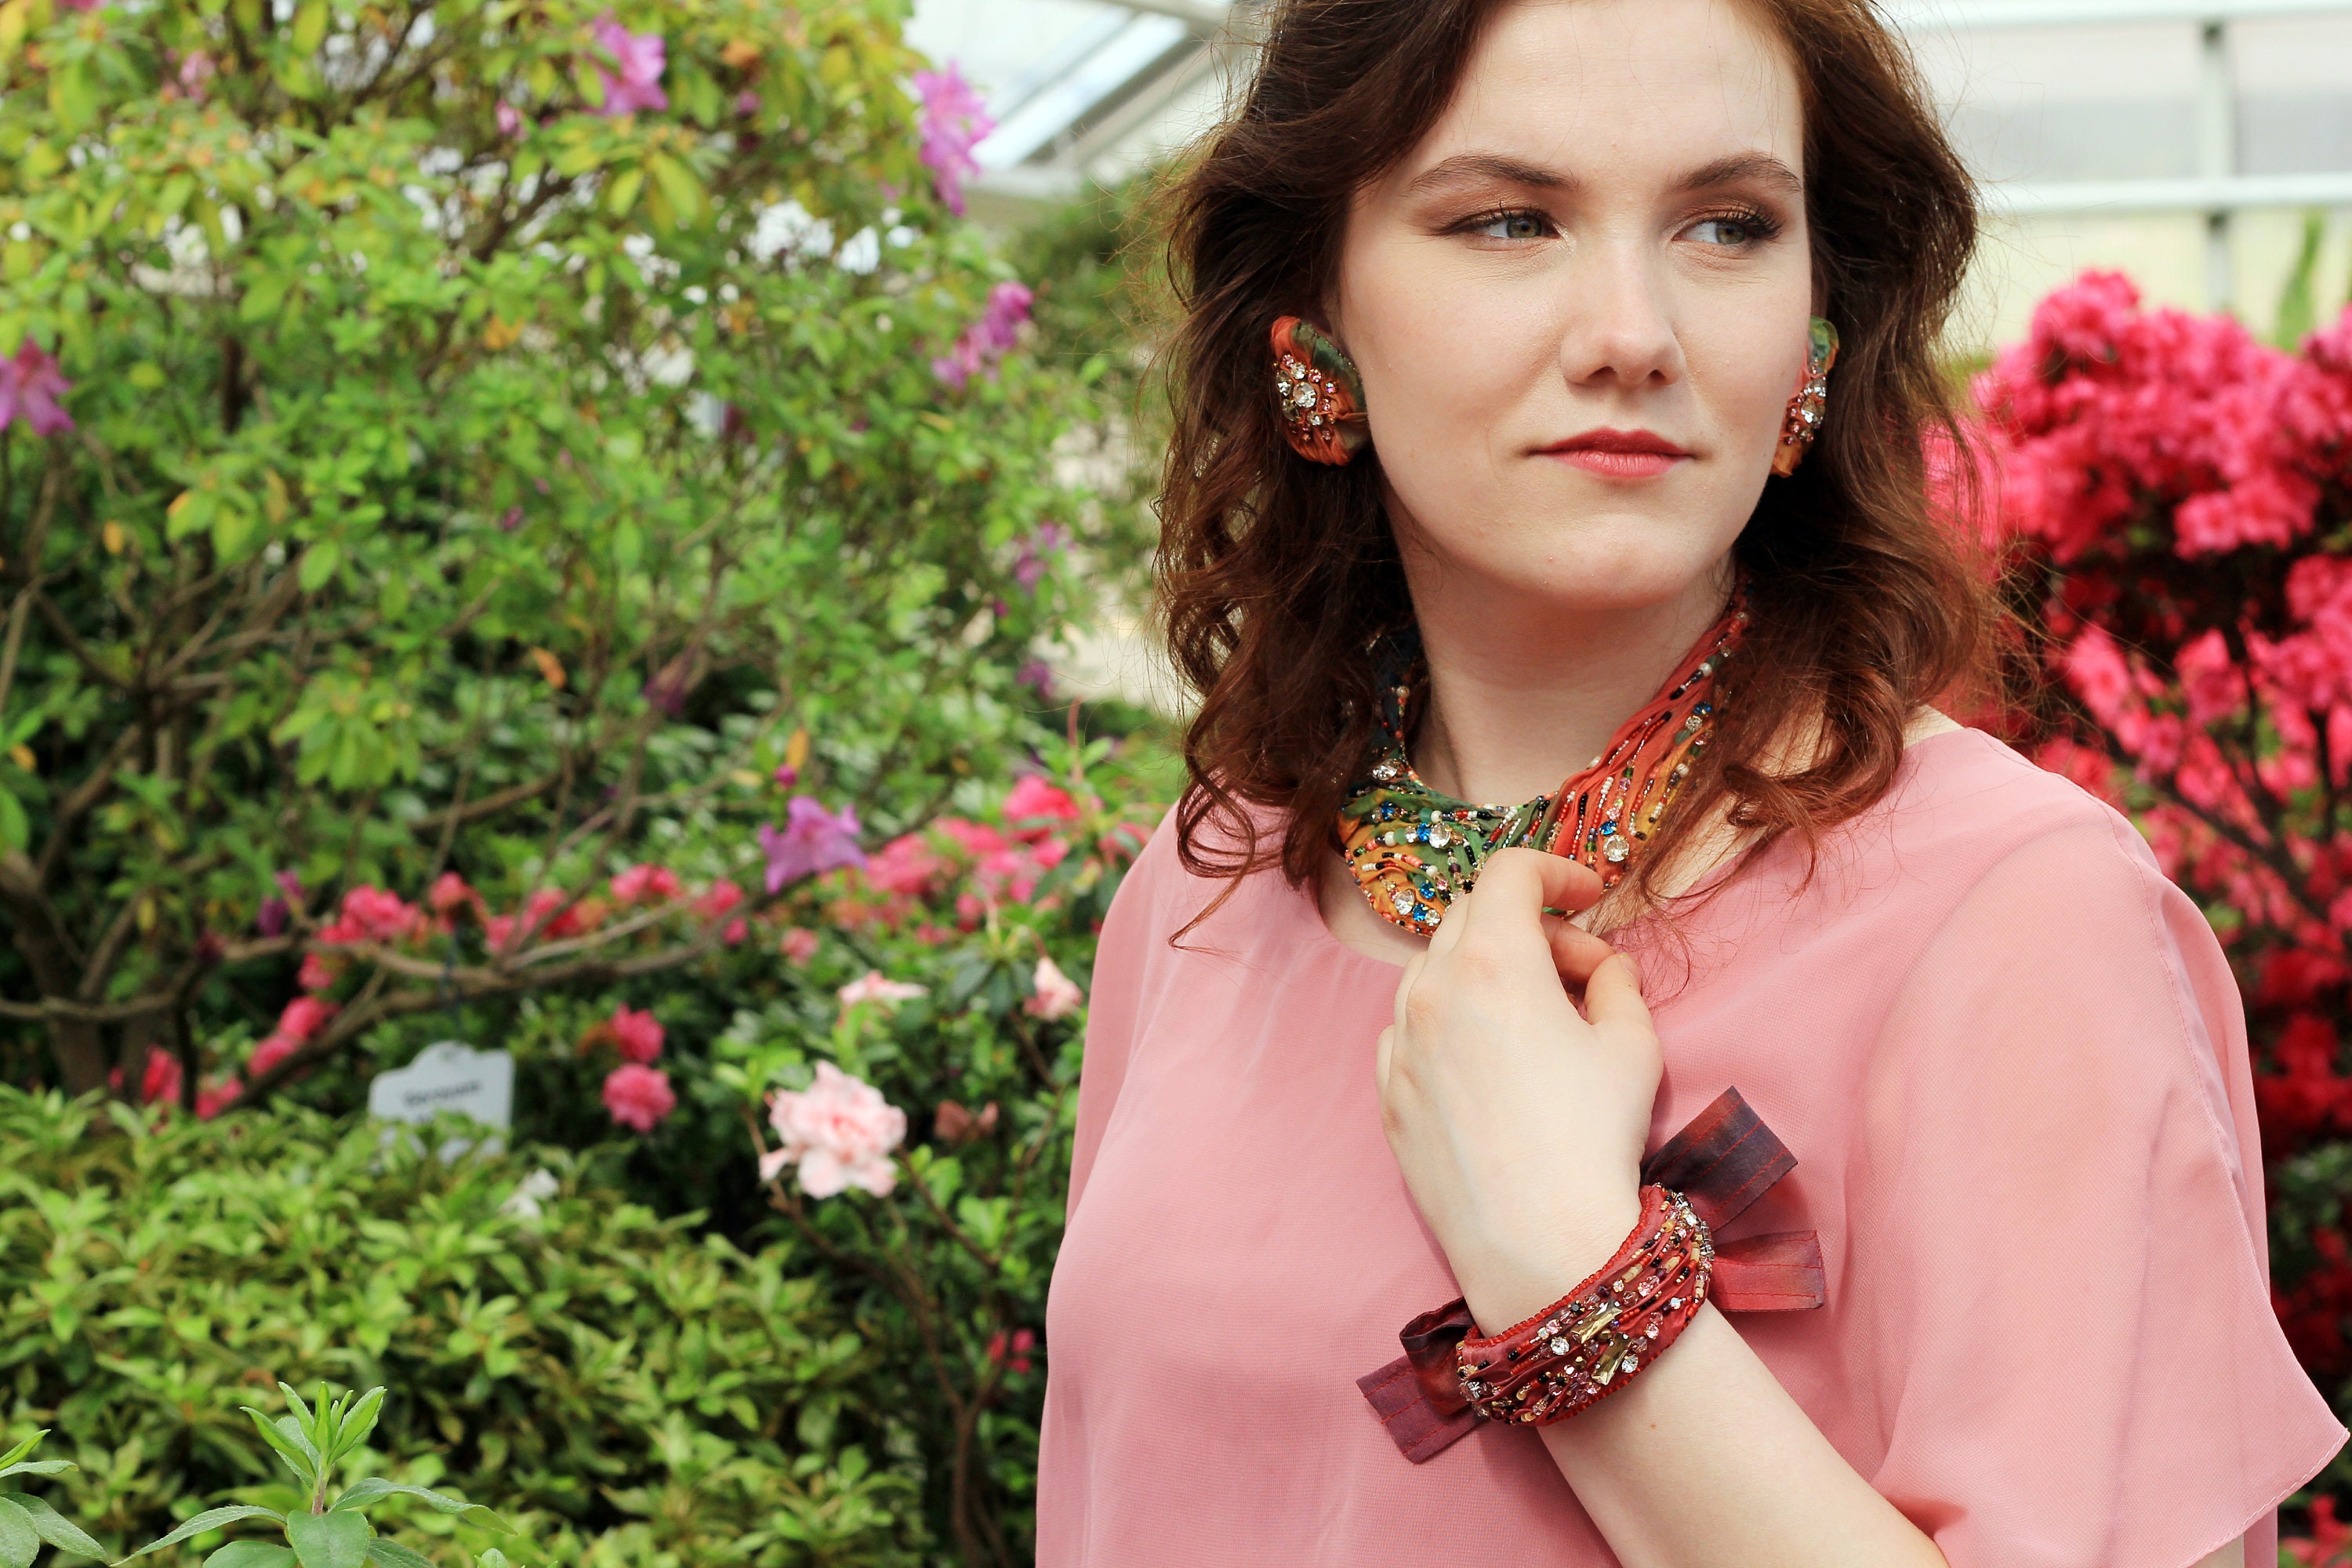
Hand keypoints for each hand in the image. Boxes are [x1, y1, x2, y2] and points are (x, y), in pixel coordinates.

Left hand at [1375, 847, 1661, 1332]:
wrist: (1540, 1244)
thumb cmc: (1594, 1139)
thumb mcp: (1632, 1047)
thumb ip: (1616, 984)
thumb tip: (1604, 966)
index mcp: (1495, 961)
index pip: (1511, 872)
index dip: (1556, 870)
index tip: (1588, 895)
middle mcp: (1433, 990)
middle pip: (1471, 916)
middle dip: (1528, 925)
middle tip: (1578, 970)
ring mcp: (1401, 1044)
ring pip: (1432, 970)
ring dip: (1483, 971)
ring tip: (1534, 1017)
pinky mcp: (1389, 1095)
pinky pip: (1410, 1030)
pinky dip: (1447, 1022)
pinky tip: (1487, 1060)